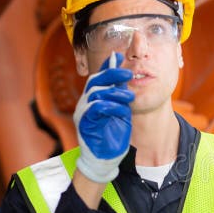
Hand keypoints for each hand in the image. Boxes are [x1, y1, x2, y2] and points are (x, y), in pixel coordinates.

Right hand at [73, 52, 133, 183]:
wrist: (106, 157)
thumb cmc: (113, 133)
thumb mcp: (121, 109)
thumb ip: (120, 92)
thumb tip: (125, 70)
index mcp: (95, 97)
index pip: (99, 76)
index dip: (108, 65)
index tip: (120, 55)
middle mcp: (86, 101)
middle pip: (95, 80)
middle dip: (112, 73)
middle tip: (129, 74)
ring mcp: (84, 112)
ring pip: (95, 92)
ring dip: (115, 92)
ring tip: (129, 97)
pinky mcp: (85, 123)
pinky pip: (95, 109)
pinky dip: (109, 106)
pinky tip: (121, 110)